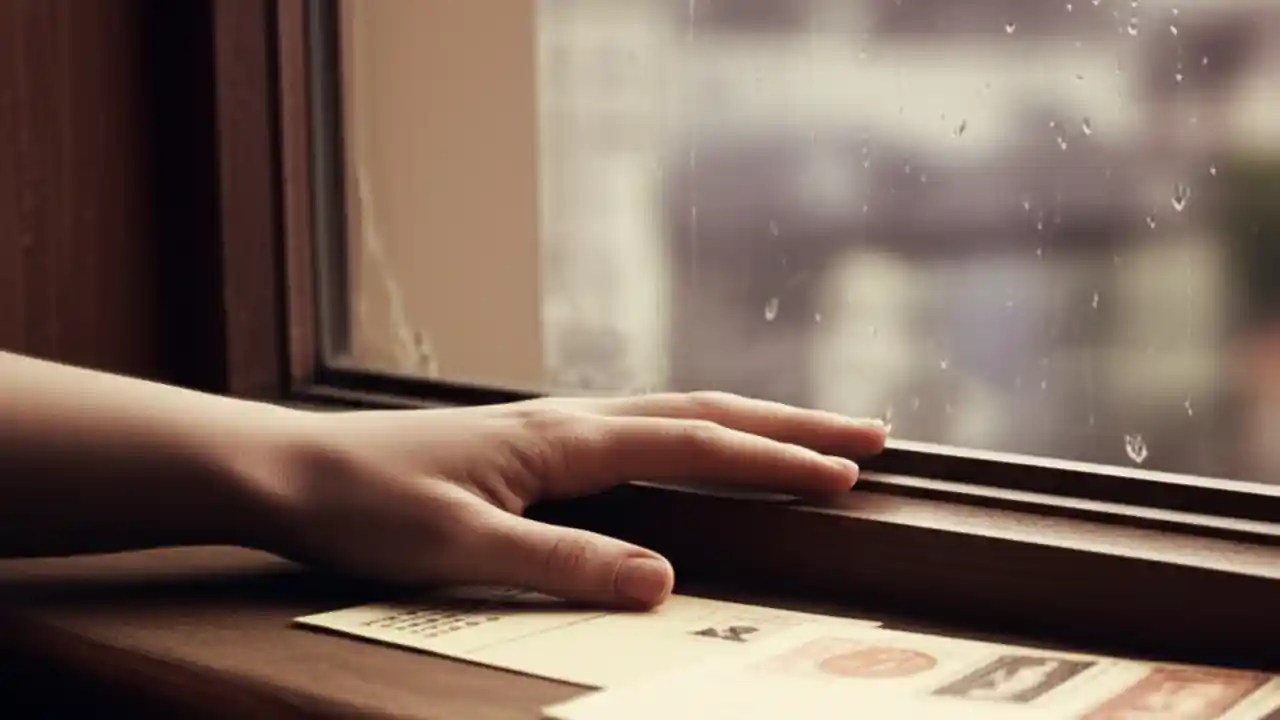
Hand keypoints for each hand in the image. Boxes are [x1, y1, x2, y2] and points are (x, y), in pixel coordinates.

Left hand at [260, 393, 886, 607]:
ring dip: (746, 421)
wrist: (288, 470)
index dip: (773, 458)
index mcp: (563, 439)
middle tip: (868, 433)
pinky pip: (636, 428)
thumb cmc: (366, 507)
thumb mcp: (462, 550)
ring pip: (671, 411)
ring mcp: (550, 426)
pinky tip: (695, 445)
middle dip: (788, 424)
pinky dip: (693, 431)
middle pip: (701, 410)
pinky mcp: (531, 444)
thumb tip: (666, 587)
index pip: (693, 444)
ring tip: (805, 434)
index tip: (847, 472)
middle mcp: (567, 420)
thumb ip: (565, 564)